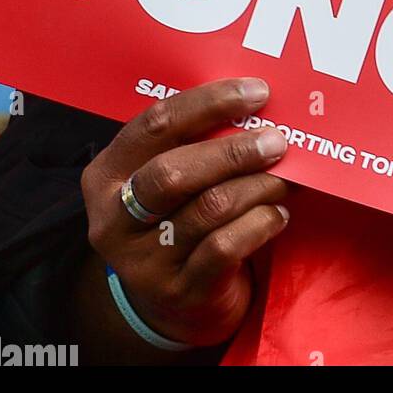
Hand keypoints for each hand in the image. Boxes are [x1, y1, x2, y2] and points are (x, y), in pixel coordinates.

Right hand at [79, 77, 288, 348]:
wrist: (174, 299)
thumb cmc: (178, 214)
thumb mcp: (171, 174)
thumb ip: (197, 140)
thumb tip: (258, 101)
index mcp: (107, 174)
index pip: (156, 125)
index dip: (209, 103)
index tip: (256, 93)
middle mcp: (114, 219)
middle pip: (174, 172)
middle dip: (234, 151)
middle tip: (277, 141)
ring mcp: (143, 261)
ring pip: (208, 208)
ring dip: (257, 186)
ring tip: (285, 178)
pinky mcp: (178, 291)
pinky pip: (226, 247)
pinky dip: (261, 223)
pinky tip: (278, 213)